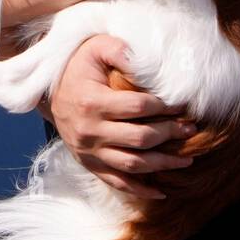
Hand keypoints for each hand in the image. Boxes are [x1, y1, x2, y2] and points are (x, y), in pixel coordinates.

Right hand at [43, 35, 197, 199]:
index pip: (137, 108)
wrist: (48, 92)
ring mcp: (89, 152)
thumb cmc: (78, 67)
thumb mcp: (96, 48)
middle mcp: (90, 131)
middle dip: (170, 135)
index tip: (183, 106)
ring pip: (132, 165)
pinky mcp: (89, 164)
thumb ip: (121, 50)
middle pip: (139, 138)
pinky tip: (161, 191)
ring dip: (162, 164)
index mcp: (92, 103)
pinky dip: (139, 190)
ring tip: (187, 160)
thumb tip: (148, 63)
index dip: (164, 107)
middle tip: (191, 130)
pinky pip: (116, 182)